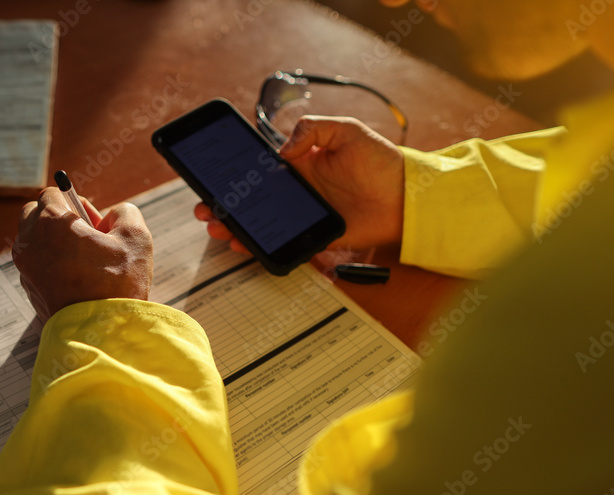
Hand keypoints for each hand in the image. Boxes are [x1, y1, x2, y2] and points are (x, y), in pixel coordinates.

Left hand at [13, 189, 152, 320]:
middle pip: (34, 214)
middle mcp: (30, 242)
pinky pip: (37, 265)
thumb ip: (125, 213)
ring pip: (34, 241)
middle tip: (86, 236)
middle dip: (57, 218)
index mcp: (50, 222)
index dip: (76, 202)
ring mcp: (25, 268)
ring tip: (84, 260)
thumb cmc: (116, 285)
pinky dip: (51, 264)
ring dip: (54, 242)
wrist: (100, 334)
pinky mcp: (29, 289)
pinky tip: (77, 280)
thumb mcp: (135, 238)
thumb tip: (113, 216)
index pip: (52, 193)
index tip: (94, 222)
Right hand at [195, 116, 404, 253]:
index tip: (213, 177)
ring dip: (234, 226)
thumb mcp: (348, 131)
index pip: (259, 170)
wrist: (408, 199)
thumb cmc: (382, 163)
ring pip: (260, 223)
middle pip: (252, 200)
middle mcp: (298, 191)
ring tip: (217, 226)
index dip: (235, 174)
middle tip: (205, 208)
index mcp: (301, 165)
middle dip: (224, 204)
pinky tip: (243, 244)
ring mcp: (304, 215)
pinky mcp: (314, 236)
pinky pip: (282, 243)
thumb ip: (313, 129)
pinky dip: (260, 246)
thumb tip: (283, 149)